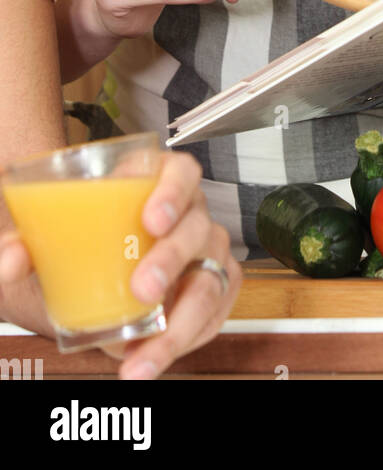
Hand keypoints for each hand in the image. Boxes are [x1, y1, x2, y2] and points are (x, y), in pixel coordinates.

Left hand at [0, 152, 240, 378]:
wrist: (97, 268)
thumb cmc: (87, 236)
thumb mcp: (56, 233)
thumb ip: (29, 243)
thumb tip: (9, 262)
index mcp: (158, 183)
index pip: (181, 172)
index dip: (174, 192)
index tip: (152, 220)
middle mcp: (190, 214)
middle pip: (195, 228)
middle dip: (171, 260)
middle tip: (141, 288)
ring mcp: (206, 251)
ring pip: (211, 279)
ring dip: (181, 322)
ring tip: (143, 354)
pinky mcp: (214, 285)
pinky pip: (215, 313)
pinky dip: (186, 340)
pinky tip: (152, 357)